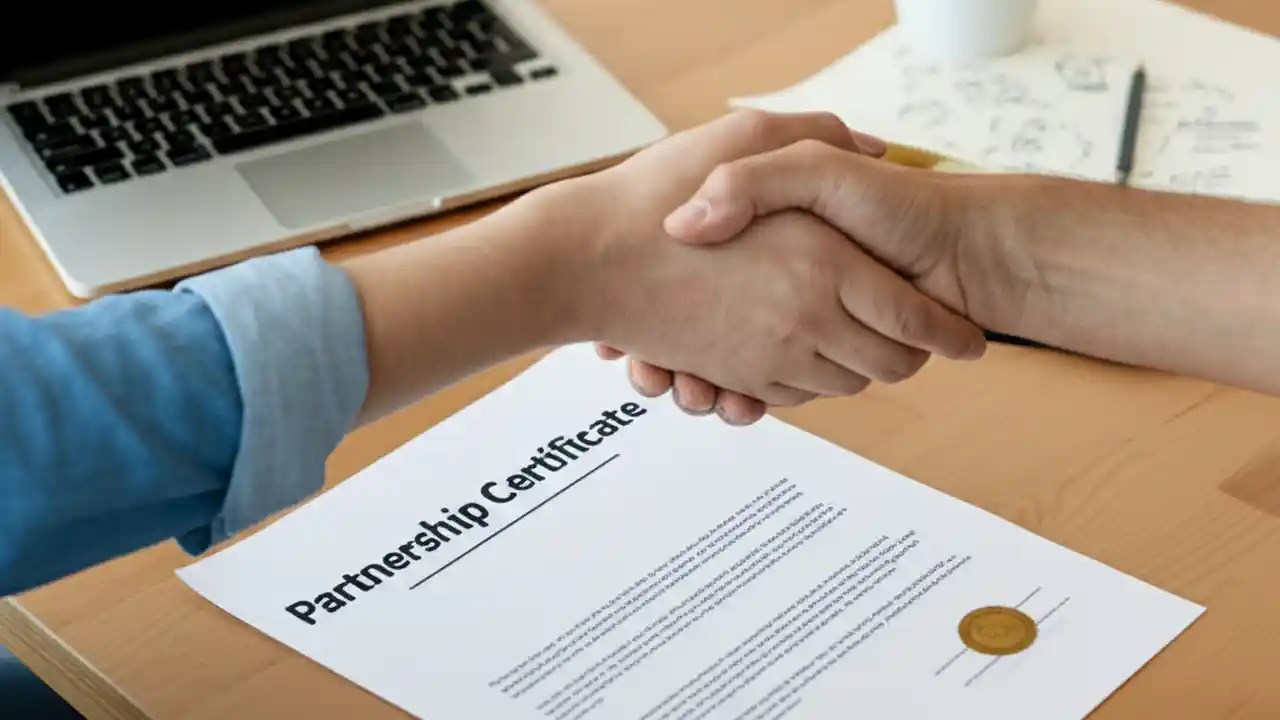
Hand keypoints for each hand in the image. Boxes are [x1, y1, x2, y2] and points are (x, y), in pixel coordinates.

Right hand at [547, 110, 983, 410]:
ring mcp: (768, 357)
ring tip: (864, 339)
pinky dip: (809, 383)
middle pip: (890, 367)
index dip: (951, 333)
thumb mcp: (749, 140)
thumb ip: (819, 138)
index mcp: (823, 267)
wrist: (587, 261)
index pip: (917, 322)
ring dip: (860, 369)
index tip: (972, 340)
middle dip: (912, 356)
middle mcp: (804, 322)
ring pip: (845, 386)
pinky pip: (794, 397)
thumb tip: (874, 146)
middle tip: (920, 337)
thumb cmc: (660, 199)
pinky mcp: (736, 377)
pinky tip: (806, 350)